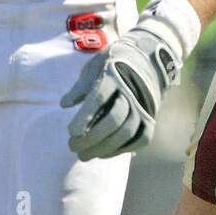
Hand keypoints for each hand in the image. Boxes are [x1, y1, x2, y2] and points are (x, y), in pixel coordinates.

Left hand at [61, 21, 182, 160]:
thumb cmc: (113, 63)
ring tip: (83, 155)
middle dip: (91, 137)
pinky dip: (121, 149)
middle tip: (72, 147)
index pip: (100, 98)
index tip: (71, 132)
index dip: (85, 117)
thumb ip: (81, 86)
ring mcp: (143, 106)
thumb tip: (64, 104)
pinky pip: (140, 139)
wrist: (148, 58)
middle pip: (113, 119)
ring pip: (126, 132)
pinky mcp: (151, 117)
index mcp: (114, 75)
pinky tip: (103, 153)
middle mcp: (131, 92)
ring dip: (103, 148)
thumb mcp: (95, 65)